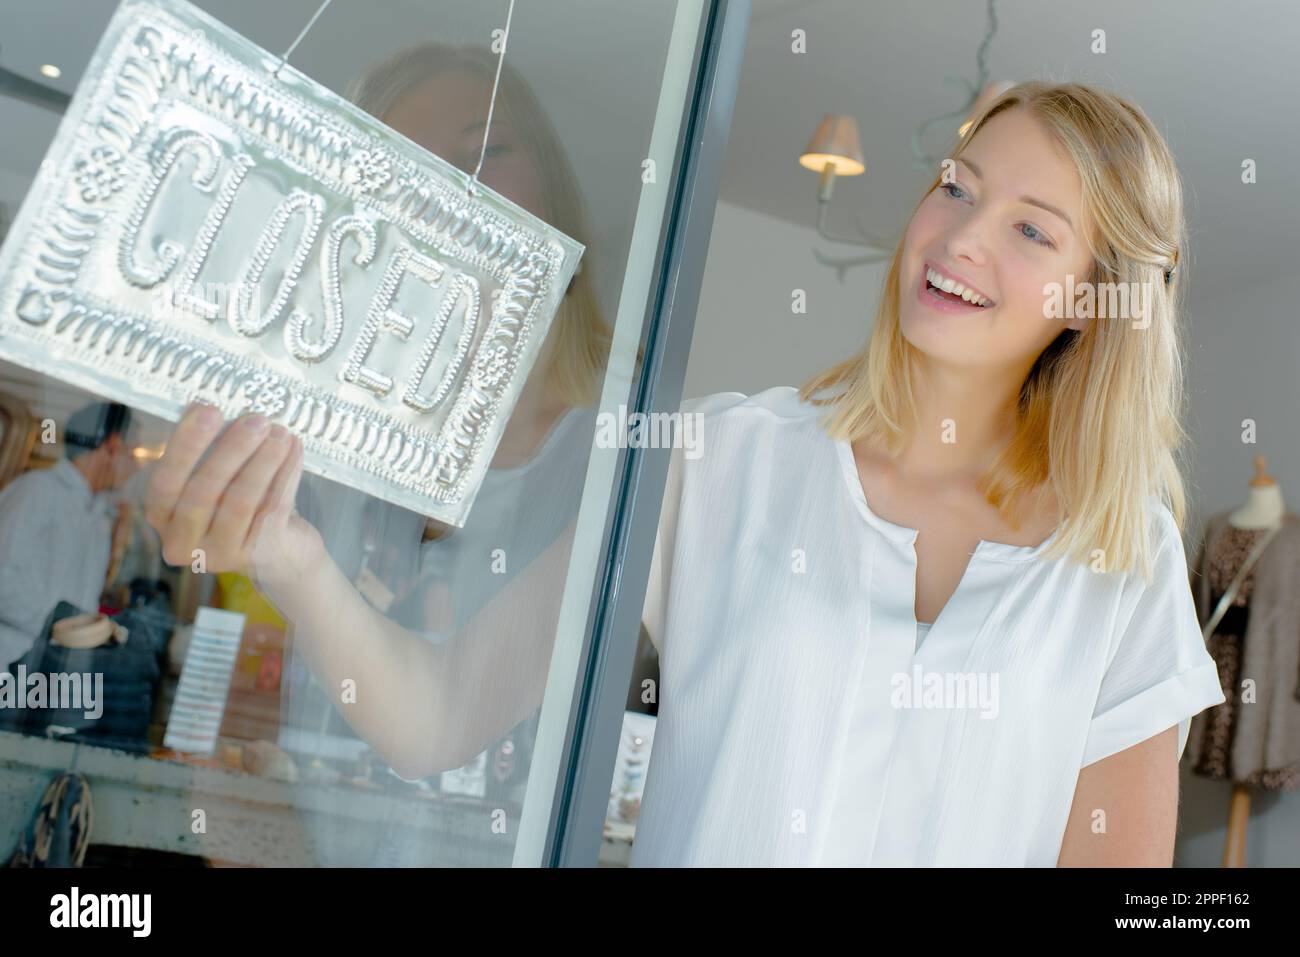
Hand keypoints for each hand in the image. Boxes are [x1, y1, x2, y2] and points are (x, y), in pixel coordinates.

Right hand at [144, 403, 322, 590]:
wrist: (280, 551)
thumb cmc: (240, 503)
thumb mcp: (217, 479)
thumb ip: (210, 450)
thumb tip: (210, 406)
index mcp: (163, 517)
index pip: (166, 482)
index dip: (186, 445)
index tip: (209, 410)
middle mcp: (183, 542)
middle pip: (204, 493)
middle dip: (232, 451)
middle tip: (256, 420)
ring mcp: (220, 554)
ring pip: (240, 502)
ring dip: (262, 461)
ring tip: (279, 432)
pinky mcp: (257, 556)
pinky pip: (271, 509)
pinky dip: (285, 475)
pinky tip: (294, 449)